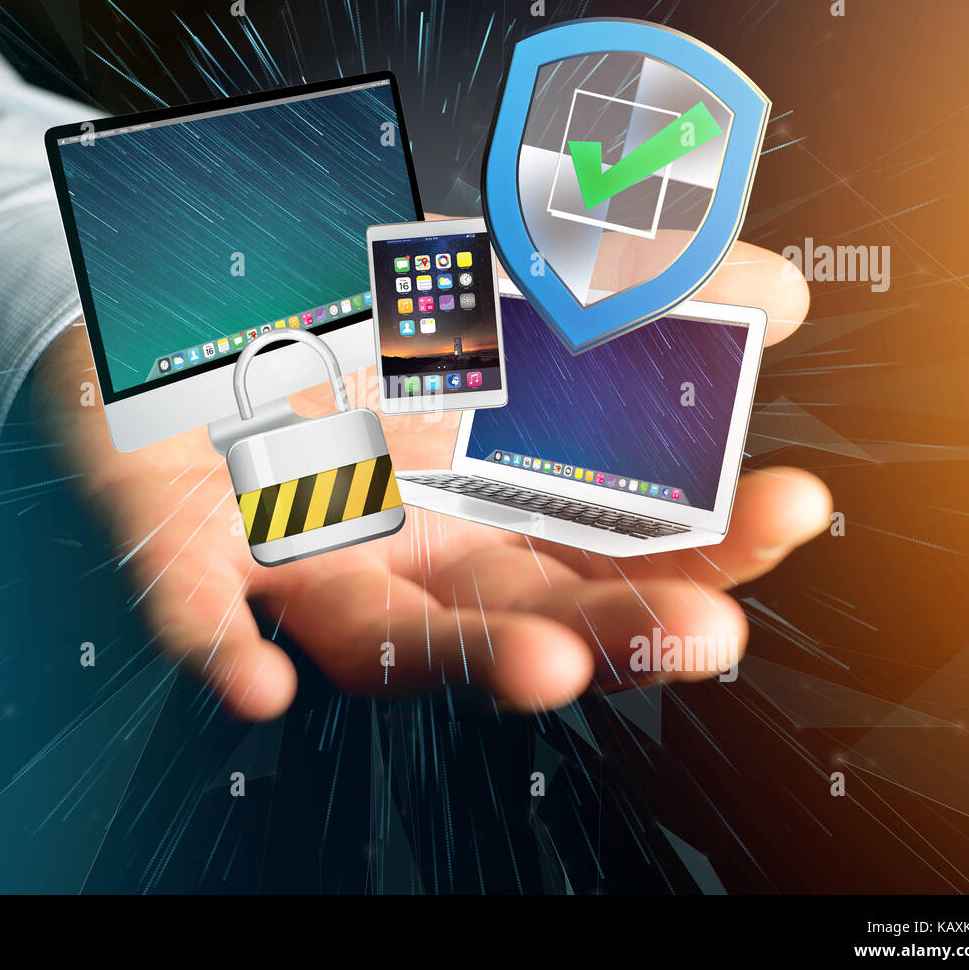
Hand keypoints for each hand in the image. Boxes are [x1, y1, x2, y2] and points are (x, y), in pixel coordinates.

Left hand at [30, 233, 827, 720]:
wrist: (177, 304)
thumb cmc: (342, 323)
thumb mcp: (491, 285)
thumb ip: (623, 290)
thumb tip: (783, 296)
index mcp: (483, 501)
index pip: (611, 547)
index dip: (703, 538)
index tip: (791, 506)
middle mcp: (407, 552)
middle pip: (521, 610)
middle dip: (613, 629)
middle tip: (710, 632)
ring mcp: (298, 560)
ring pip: (387, 635)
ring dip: (462, 653)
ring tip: (545, 666)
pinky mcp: (187, 551)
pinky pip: (203, 617)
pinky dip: (225, 650)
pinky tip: (259, 685)